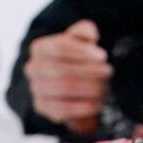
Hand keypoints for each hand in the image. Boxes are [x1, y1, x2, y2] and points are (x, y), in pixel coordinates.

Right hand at [23, 19, 112, 135]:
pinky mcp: (42, 107)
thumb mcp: (82, 40)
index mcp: (40, 48)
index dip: (83, 52)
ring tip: (105, 87)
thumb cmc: (76, 58)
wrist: (68, 86)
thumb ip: (85, 32)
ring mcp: (35, 89)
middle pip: (62, 69)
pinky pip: (63, 109)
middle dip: (89, 71)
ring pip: (63, 88)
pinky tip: (97, 104)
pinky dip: (83, 107)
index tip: (103, 56)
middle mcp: (33, 68)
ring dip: (89, 88)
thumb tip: (90, 35)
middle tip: (108, 72)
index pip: (60, 47)